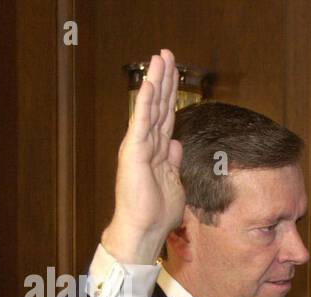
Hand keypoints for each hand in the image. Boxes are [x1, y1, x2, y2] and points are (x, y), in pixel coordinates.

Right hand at [101, 49, 185, 263]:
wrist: (143, 228)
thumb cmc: (156, 211)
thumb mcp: (173, 181)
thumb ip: (174, 160)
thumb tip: (176, 143)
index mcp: (157, 150)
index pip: (166, 115)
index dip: (171, 93)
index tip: (175, 72)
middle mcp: (146, 143)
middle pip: (159, 105)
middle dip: (164, 79)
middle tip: (167, 54)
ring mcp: (139, 145)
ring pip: (151, 107)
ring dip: (156, 82)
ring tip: (160, 58)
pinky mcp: (134, 151)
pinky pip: (141, 122)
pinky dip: (146, 103)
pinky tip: (149, 84)